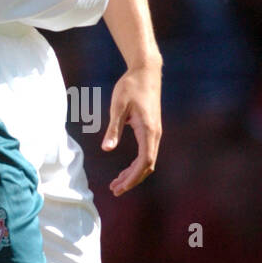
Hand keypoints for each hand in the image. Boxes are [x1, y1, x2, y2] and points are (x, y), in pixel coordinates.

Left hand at [100, 63, 161, 195]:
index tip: (120, 187)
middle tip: (115, 190)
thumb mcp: (118, 106)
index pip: (144, 162)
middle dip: (132, 180)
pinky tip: (125, 170)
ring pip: (147, 161)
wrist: (146, 72)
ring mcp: (155, 133)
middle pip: (147, 166)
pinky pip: (146, 153)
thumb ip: (113, 128)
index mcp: (148, 130)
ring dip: (134, 174)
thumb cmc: (131, 86)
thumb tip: (106, 149)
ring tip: (117, 184)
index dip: (133, 177)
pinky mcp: (151, 130)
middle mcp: (155, 134)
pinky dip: (136, 165)